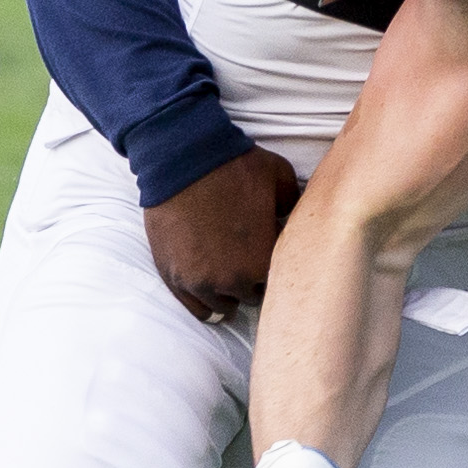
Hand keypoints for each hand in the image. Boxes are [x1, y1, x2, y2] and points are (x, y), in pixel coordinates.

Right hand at [145, 147, 300, 322]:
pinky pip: (196, 308)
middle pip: (251, 296)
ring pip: (223, 306)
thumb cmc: (234, 166)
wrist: (183, 159)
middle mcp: (233, 280)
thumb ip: (293, 204)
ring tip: (228, 275)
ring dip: (228, 293)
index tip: (269, 254)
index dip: (275, 266)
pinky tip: (211, 291)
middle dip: (252, 281)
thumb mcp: (281, 177)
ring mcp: (200, 282)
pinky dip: (205, 301)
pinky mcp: (174, 278)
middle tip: (247, 261)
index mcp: (263, 261)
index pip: (279, 282)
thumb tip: (292, 218)